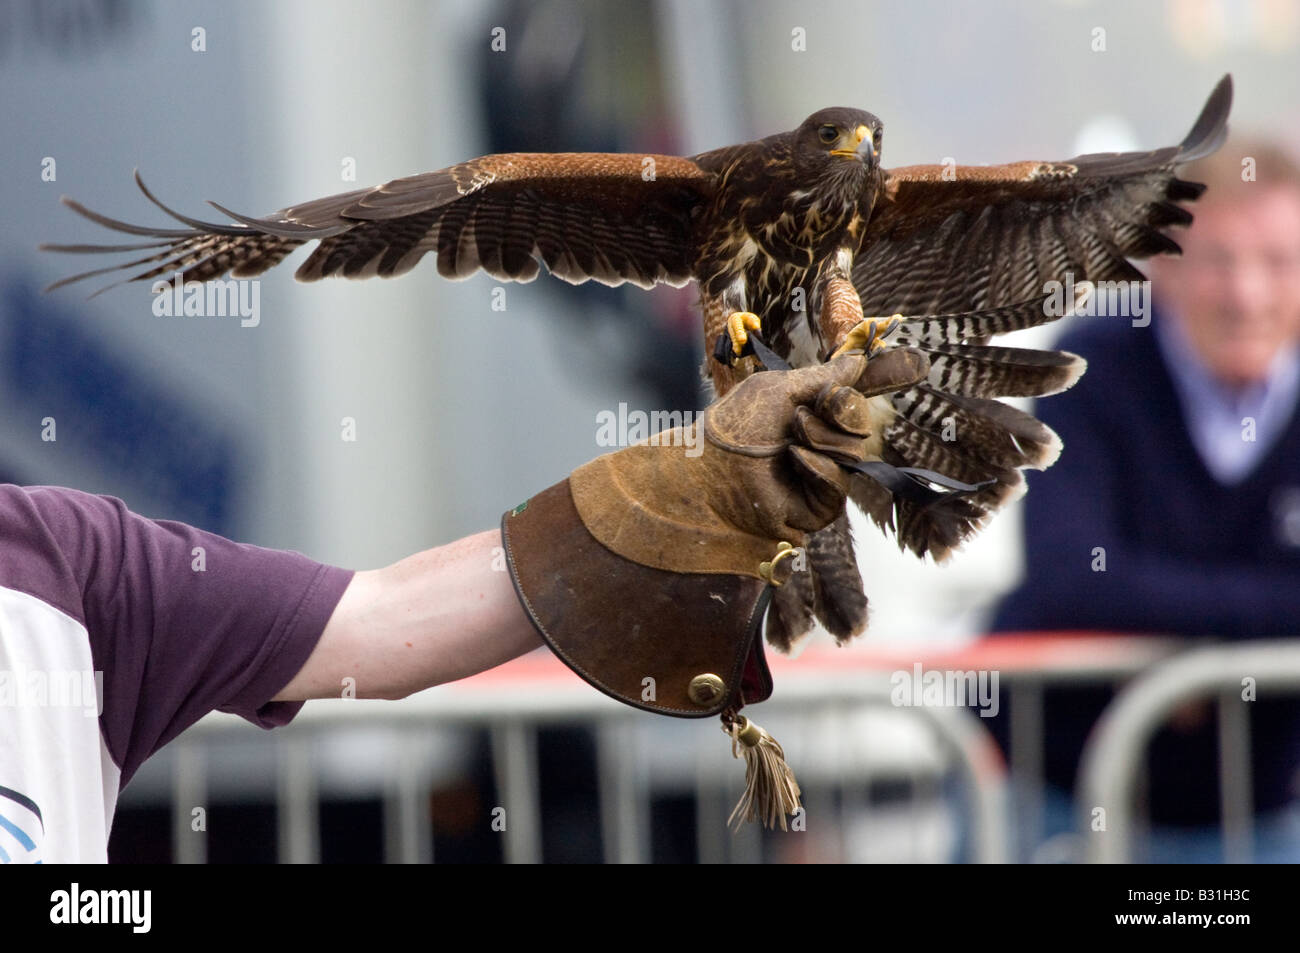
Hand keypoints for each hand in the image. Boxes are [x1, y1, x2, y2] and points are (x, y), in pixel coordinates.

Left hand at [568, 347, 930, 579]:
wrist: (709, 471)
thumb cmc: (734, 427)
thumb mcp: (780, 390)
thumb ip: (825, 378)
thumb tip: (859, 359)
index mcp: (812, 412)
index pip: (857, 396)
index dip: (884, 380)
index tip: (916, 364)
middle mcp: (822, 443)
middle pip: (863, 422)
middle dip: (839, 410)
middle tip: (804, 412)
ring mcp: (823, 476)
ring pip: (855, 450)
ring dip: (821, 438)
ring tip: (788, 438)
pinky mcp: (819, 508)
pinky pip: (839, 481)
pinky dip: (818, 466)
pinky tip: (794, 460)